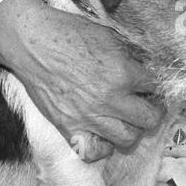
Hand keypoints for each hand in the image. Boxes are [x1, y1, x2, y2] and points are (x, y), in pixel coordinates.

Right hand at [0, 0, 164, 160]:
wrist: (31, 43)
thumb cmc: (67, 34)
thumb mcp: (107, 37)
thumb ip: (128, 58)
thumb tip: (143, 71)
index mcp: (123, 73)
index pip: (154, 87)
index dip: (154, 86)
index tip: (149, 86)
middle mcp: (110, 99)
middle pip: (149, 119)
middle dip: (152, 111)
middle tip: (146, 105)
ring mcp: (90, 117)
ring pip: (128, 139)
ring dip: (131, 129)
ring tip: (126, 119)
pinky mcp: (70, 128)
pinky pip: (96, 152)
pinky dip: (103, 146)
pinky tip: (103, 134)